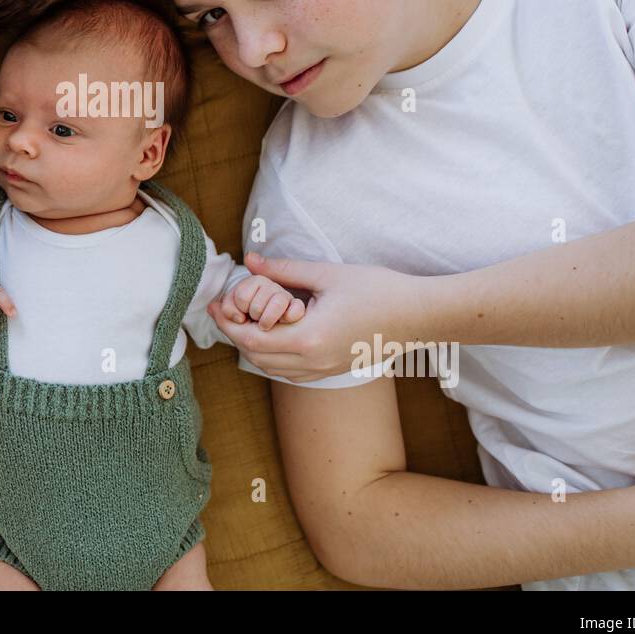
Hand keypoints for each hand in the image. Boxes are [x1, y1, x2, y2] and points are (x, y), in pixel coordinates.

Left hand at [215, 252, 423, 381]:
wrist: (418, 315)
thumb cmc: (378, 291)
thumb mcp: (327, 275)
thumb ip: (285, 271)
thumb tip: (251, 261)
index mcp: (308, 338)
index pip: (251, 339)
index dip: (228, 323)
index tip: (216, 304)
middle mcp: (313, 362)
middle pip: (257, 357)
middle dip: (237, 333)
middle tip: (226, 310)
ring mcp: (324, 371)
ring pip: (273, 368)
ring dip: (255, 347)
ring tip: (248, 319)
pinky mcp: (334, 370)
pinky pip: (292, 372)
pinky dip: (275, 356)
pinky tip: (276, 334)